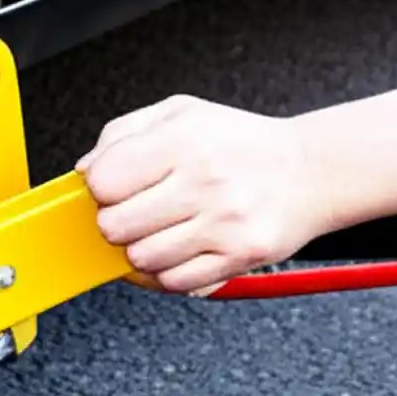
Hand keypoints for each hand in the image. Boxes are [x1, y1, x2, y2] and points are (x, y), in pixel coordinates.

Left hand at [76, 95, 332, 293]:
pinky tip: (180, 249)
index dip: (99, 188)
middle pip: (115, 225)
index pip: (105, 180)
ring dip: (141, 248)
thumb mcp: (179, 114)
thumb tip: (84, 169)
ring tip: (162, 229)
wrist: (311, 171)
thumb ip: (123, 134)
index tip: (112, 187)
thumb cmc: (240, 143)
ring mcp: (224, 222)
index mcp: (183, 140)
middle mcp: (205, 181)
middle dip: (115, 222)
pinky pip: (175, 281)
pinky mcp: (240, 256)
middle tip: (134, 212)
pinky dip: (168, 270)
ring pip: (142, 258)